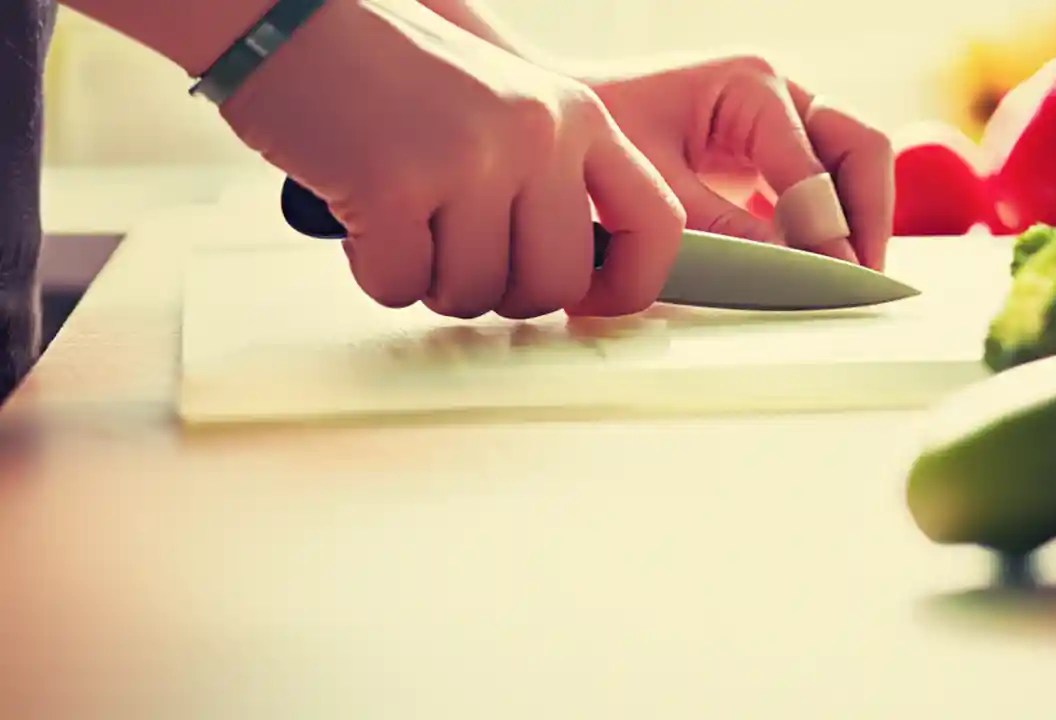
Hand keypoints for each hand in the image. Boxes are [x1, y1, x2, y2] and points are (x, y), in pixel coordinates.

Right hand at [218, 0, 684, 317]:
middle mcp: (535, 133)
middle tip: (453, 252)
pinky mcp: (394, 184)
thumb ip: (552, 183)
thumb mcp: (506, 107)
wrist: (293, 20)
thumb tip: (582, 284)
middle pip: (553, 285)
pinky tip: (361, 214)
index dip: (630, 285)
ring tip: (402, 215)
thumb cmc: (394, 76)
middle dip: (498, 292)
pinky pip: (399, 287)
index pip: (655, 223)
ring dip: (428, 278)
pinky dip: (373, 270)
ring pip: (473, 295)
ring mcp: (468, 158)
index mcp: (576, 114)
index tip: (589, 303)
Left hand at [587, 55, 892, 269]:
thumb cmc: (596, 136)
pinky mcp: (766, 154)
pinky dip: (822, 226)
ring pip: (850, 166)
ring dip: (853, 223)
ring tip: (842, 284)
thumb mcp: (656, 187)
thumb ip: (725, 228)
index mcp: (751, 85)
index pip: (821, 163)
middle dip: (867, 219)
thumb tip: (791, 270)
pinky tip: (808, 270)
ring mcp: (777, 122)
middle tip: (858, 284)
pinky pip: (817, 186)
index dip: (833, 228)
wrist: (556, 125)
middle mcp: (776, 95)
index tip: (835, 281)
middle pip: (859, 150)